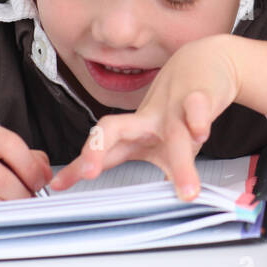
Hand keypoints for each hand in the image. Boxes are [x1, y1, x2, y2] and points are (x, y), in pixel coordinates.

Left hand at [51, 35, 241, 200]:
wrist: (210, 61)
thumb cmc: (184, 107)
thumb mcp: (167, 142)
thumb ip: (162, 169)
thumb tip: (164, 205)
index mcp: (138, 134)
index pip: (103, 151)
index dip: (79, 167)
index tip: (57, 186)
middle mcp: (150, 120)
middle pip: (115, 130)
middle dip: (97, 150)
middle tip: (89, 173)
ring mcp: (174, 108)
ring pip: (173, 135)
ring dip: (181, 164)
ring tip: (188, 192)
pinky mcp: (201, 95)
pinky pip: (198, 108)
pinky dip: (198, 120)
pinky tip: (200, 133)